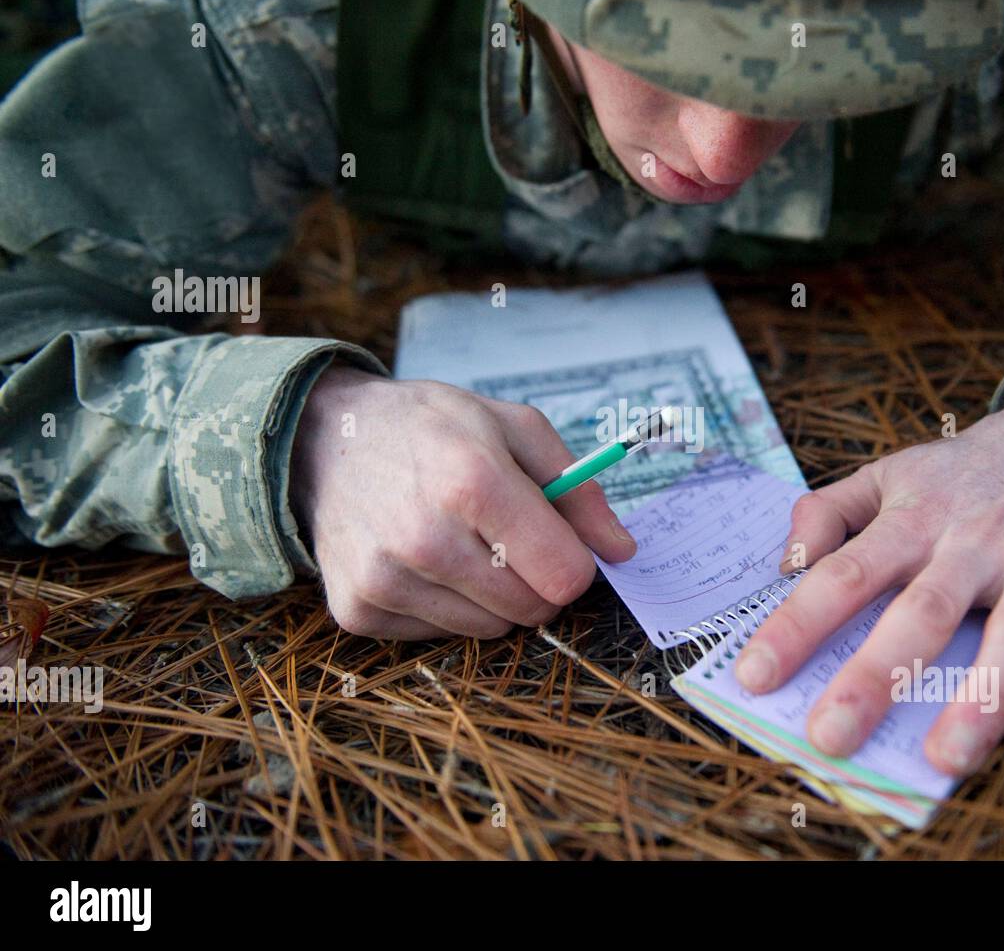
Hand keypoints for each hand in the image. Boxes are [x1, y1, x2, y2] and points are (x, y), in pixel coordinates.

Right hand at [289, 367, 635, 638]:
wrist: (324, 440)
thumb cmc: (430, 428)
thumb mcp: (513, 427)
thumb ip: (578, 488)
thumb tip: (621, 550)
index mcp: (472, 481)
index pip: (565, 575)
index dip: (575, 561)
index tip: (557, 538)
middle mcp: (424, 537)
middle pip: (532, 609)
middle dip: (536, 579)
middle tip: (508, 538)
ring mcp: (385, 579)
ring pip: (489, 628)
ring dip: (490, 595)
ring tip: (459, 541)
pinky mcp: (357, 610)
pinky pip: (439, 635)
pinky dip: (444, 606)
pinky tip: (421, 560)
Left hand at [734, 362, 1003, 773]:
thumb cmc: (963, 475)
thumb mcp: (889, 473)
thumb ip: (828, 512)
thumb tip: (785, 564)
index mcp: (913, 518)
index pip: (843, 576)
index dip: (796, 626)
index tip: (753, 678)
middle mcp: (974, 541)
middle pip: (921, 613)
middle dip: (875, 676)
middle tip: (831, 737)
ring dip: (981, 697)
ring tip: (945, 759)